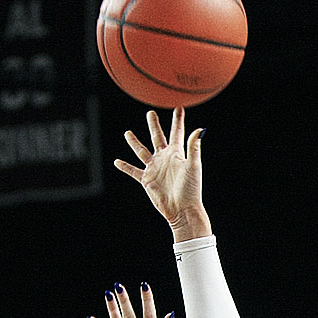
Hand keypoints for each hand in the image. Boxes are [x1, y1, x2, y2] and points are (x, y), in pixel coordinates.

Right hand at [114, 108, 209, 240]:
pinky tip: (117, 162)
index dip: (177, 120)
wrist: (182, 209)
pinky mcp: (147, 180)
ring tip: (127, 133)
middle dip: (154, 125)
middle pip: (157, 137)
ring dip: (134, 142)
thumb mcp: (193, 165)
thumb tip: (200, 129)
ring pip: (141, 151)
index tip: (179, 107)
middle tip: (150, 112)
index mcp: (176, 153)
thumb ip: (194, 147)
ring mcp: (154, 169)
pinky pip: (133, 171)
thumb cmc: (191, 189)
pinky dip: (125, 167)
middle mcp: (164, 159)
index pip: (176, 132)